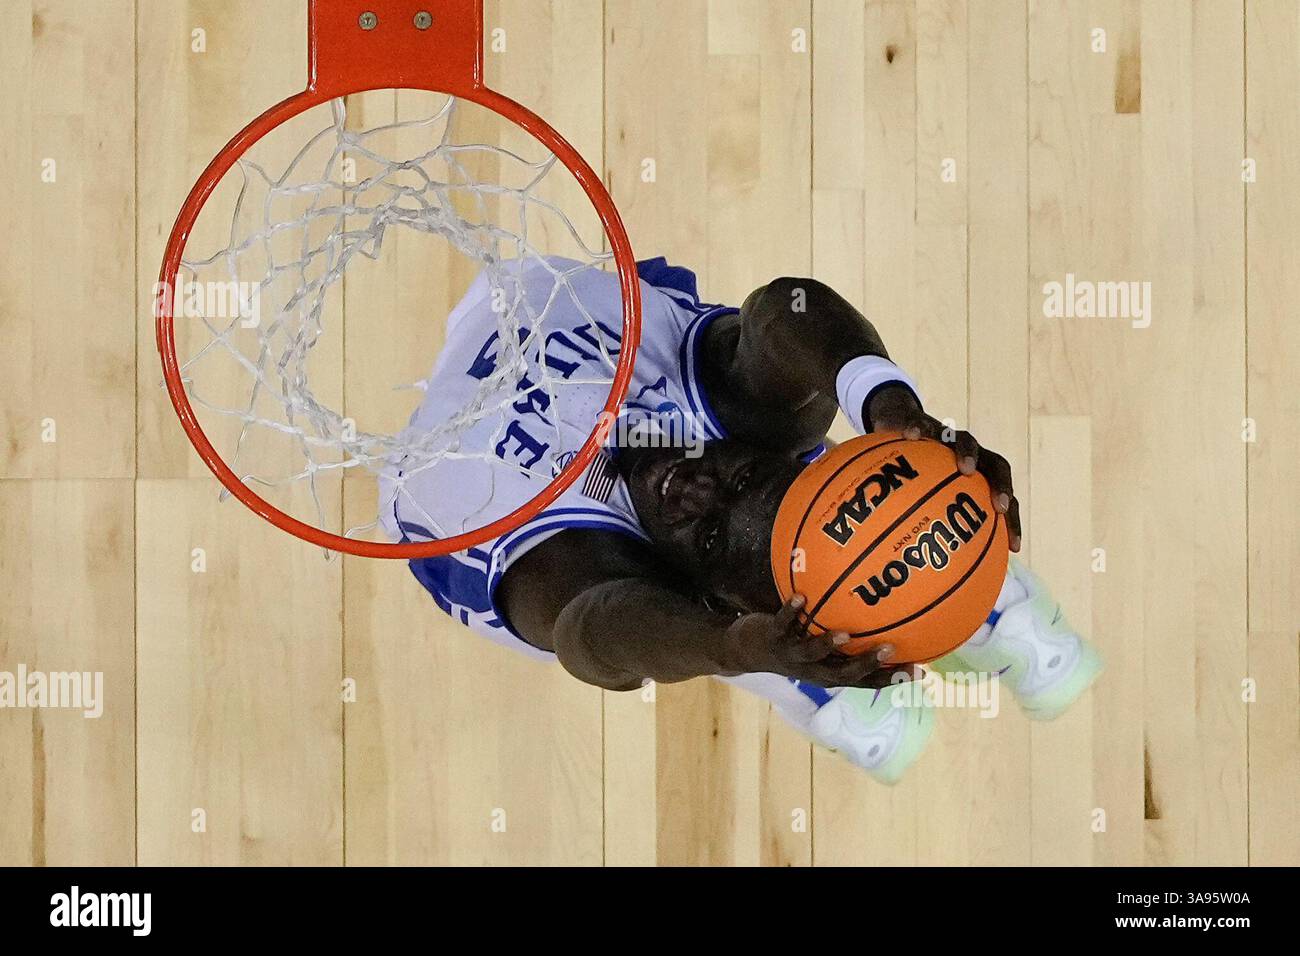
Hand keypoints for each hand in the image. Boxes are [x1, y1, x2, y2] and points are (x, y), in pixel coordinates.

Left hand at [724, 594, 919, 688]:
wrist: (746, 650)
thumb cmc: (796, 644)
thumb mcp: (822, 647)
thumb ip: (850, 638)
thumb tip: (883, 617)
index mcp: (829, 673)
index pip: (865, 681)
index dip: (892, 678)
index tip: (921, 671)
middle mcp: (812, 669)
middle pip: (842, 674)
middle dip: (866, 664)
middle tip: (890, 648)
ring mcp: (792, 654)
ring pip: (811, 654)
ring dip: (826, 644)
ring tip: (843, 633)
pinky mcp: (772, 637)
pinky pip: (782, 624)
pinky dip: (790, 612)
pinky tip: (801, 597)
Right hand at [866, 385, 1021, 550]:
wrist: (896, 423)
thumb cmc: (907, 472)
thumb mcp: (916, 501)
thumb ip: (924, 529)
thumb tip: (924, 573)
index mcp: (977, 475)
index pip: (1002, 498)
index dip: (1012, 522)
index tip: (1014, 548)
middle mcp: (969, 455)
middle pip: (996, 466)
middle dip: (1002, 487)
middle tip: (1000, 507)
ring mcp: (947, 437)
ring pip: (966, 440)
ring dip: (968, 454)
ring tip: (965, 469)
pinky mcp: (923, 422)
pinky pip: (921, 423)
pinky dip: (919, 428)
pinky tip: (910, 436)